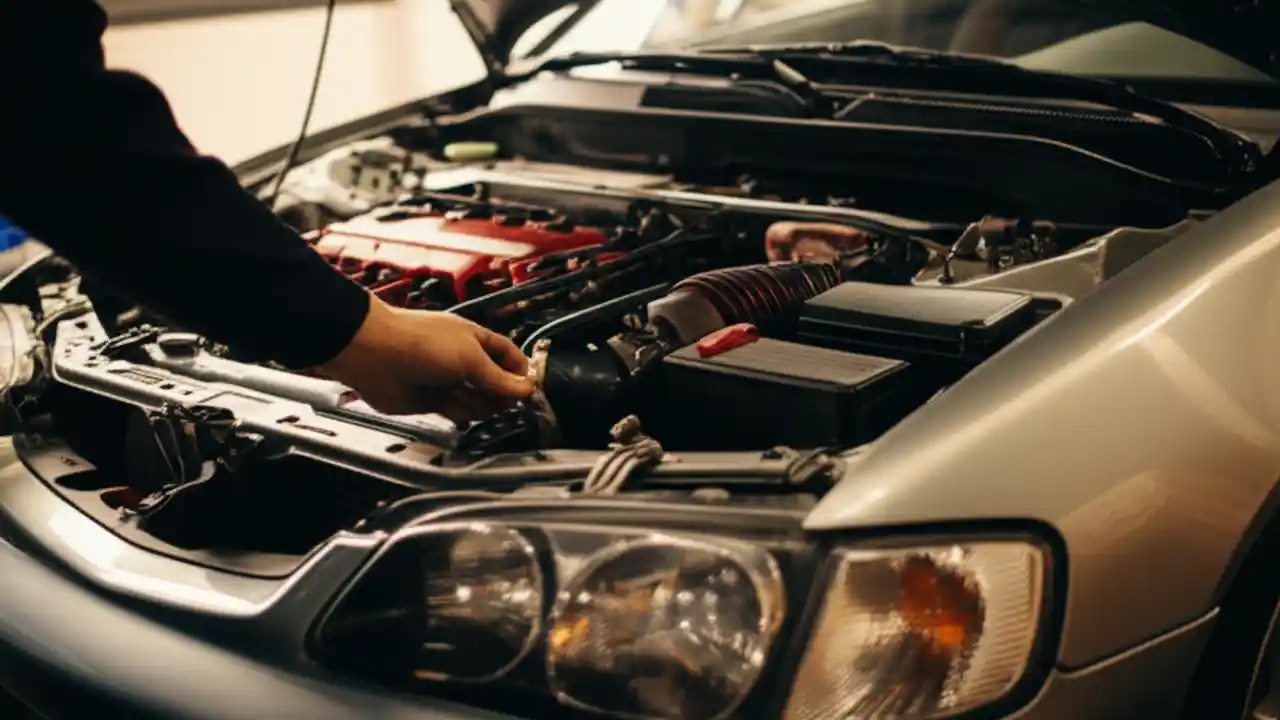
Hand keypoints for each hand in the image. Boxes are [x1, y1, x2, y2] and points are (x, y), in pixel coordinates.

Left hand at [316, 297, 532, 420]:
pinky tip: (465, 416)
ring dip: (483, 406)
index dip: (520, 372)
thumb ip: (499, 378)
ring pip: (476, 398)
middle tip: (509, 406)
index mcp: (475, 339)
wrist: (374, 354)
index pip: (507, 355)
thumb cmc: (424, 344)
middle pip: (493, 380)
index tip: (530, 390)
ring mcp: (446, 380)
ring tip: (486, 409)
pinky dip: (463, 415)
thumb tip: (527, 389)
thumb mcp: (470, 358)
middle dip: (503, 393)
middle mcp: (462, 359)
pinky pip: (455, 411)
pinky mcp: (430, 400)